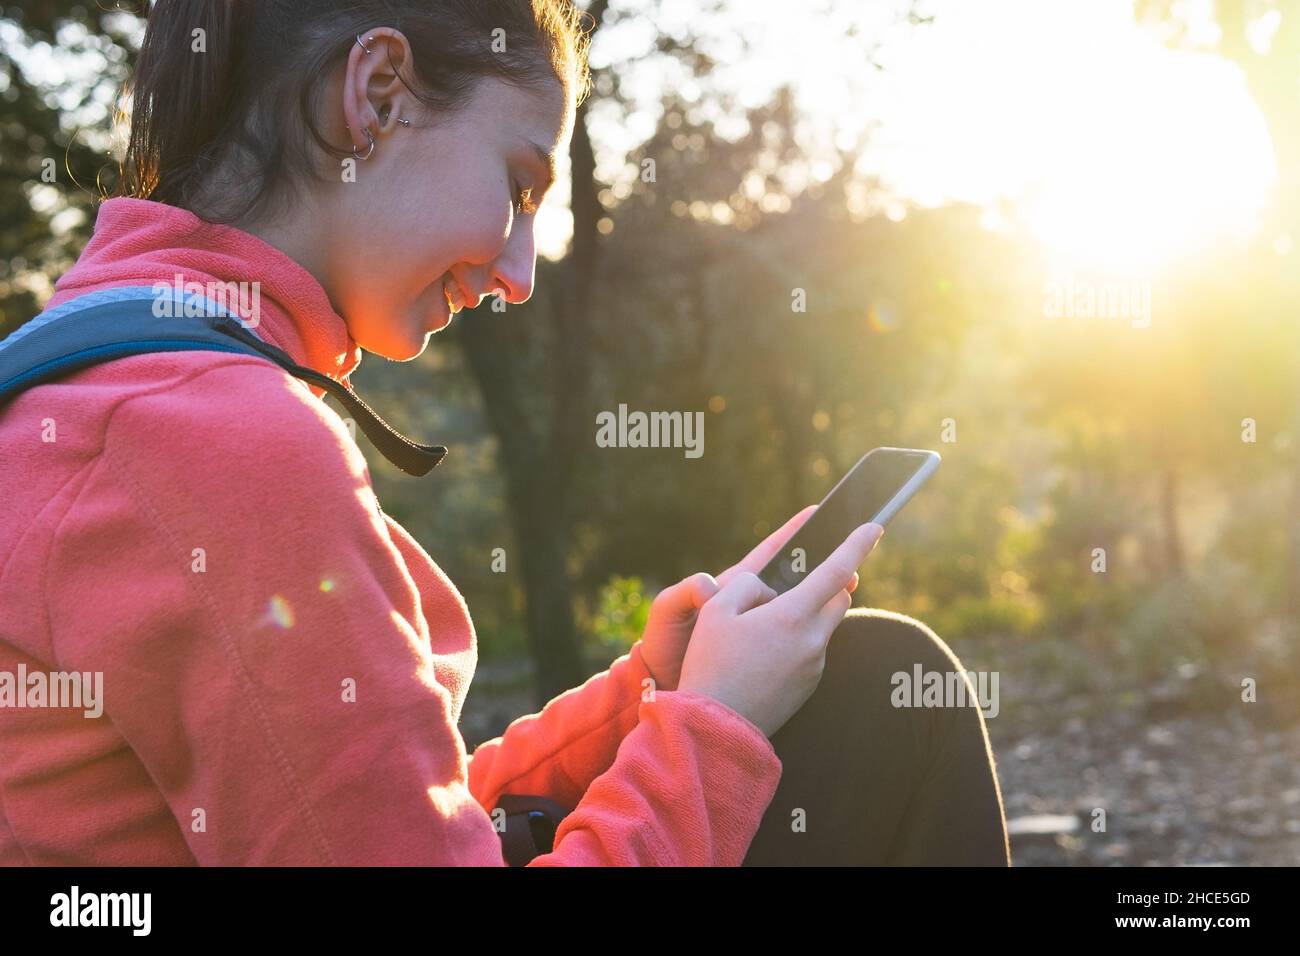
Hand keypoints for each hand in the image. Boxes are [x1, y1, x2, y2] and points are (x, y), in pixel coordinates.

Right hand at [677, 521, 883, 736]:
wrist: (716, 726)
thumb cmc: (711, 664)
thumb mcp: (716, 610)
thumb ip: (747, 584)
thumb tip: (768, 589)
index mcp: (793, 616)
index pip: (837, 570)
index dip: (857, 544)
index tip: (874, 527)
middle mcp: (813, 640)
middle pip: (840, 598)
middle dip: (831, 582)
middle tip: (806, 578)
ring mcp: (815, 665)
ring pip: (825, 625)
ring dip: (808, 613)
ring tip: (765, 625)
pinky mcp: (810, 685)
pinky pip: (813, 650)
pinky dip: (798, 640)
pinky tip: (764, 653)